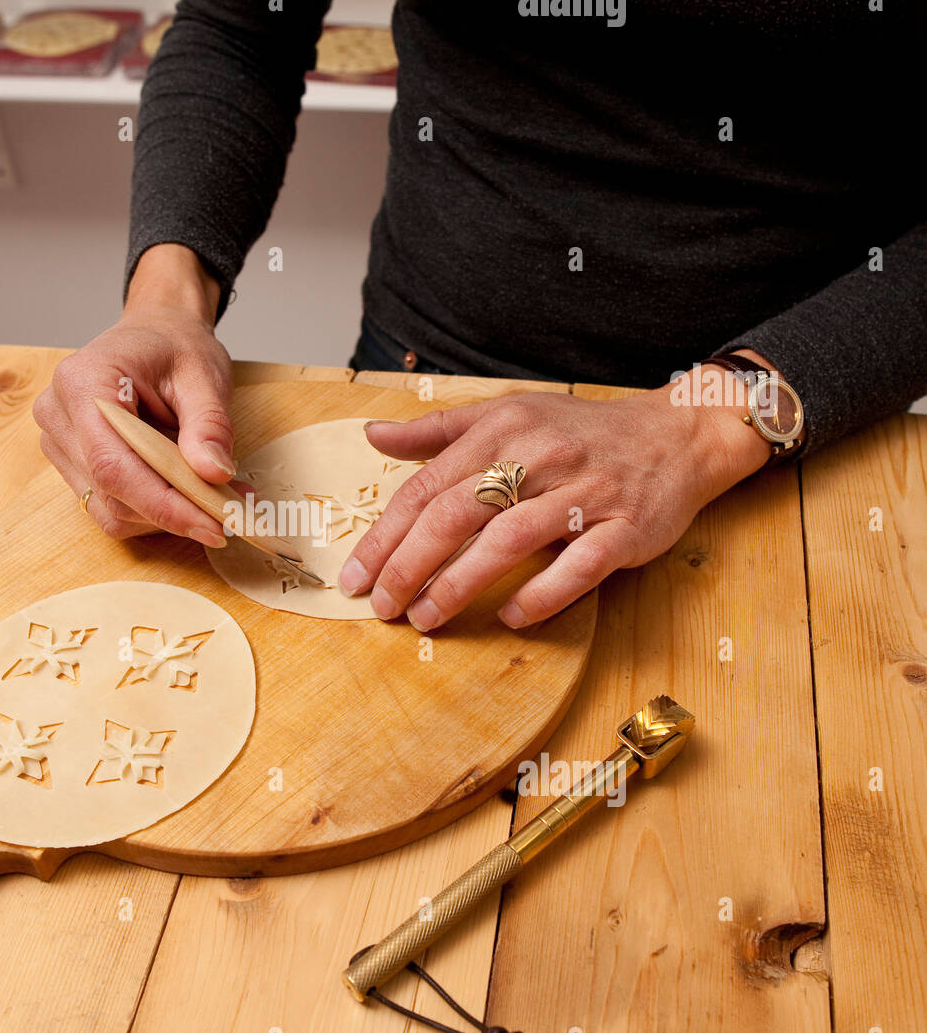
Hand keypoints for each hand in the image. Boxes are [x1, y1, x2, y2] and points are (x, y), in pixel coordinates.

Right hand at [33, 245, 235, 545]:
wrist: (153, 333)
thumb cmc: (174, 346)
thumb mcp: (204, 375)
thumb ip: (209, 425)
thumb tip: (214, 474)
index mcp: (83, 382)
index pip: (113, 464)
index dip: (162, 504)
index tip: (212, 525)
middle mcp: (58, 414)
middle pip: (110, 492)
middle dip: (173, 512)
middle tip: (229, 514)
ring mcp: (58, 442)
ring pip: (110, 509)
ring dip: (164, 515)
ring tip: (211, 496)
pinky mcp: (71, 463)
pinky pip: (110, 506)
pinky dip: (152, 510)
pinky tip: (182, 493)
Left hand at [339, 367, 771, 629]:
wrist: (677, 435)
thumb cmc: (579, 431)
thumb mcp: (507, 414)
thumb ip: (438, 431)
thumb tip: (373, 435)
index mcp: (502, 430)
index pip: (427, 487)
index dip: (385, 536)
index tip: (355, 576)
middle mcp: (540, 456)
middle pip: (458, 512)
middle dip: (410, 564)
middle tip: (383, 607)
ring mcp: (585, 492)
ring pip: (510, 539)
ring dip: (460, 583)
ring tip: (426, 617)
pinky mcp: (626, 527)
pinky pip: (580, 565)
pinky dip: (543, 593)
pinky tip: (511, 617)